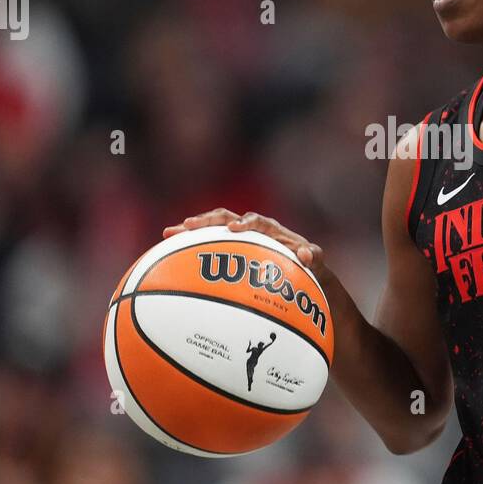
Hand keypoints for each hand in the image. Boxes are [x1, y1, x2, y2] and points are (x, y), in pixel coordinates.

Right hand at [163, 208, 325, 274]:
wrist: (298, 266)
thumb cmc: (307, 263)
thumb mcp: (314, 261)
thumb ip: (313, 256)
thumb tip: (305, 255)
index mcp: (269, 228)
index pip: (255, 220)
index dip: (244, 222)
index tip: (233, 228)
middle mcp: (250, 227)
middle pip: (224, 217)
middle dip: (205, 221)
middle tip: (186, 225)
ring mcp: (237, 236)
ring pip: (211, 228)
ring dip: (190, 229)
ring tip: (168, 234)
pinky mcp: (228, 247)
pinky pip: (207, 243)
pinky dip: (190, 246)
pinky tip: (169, 256)